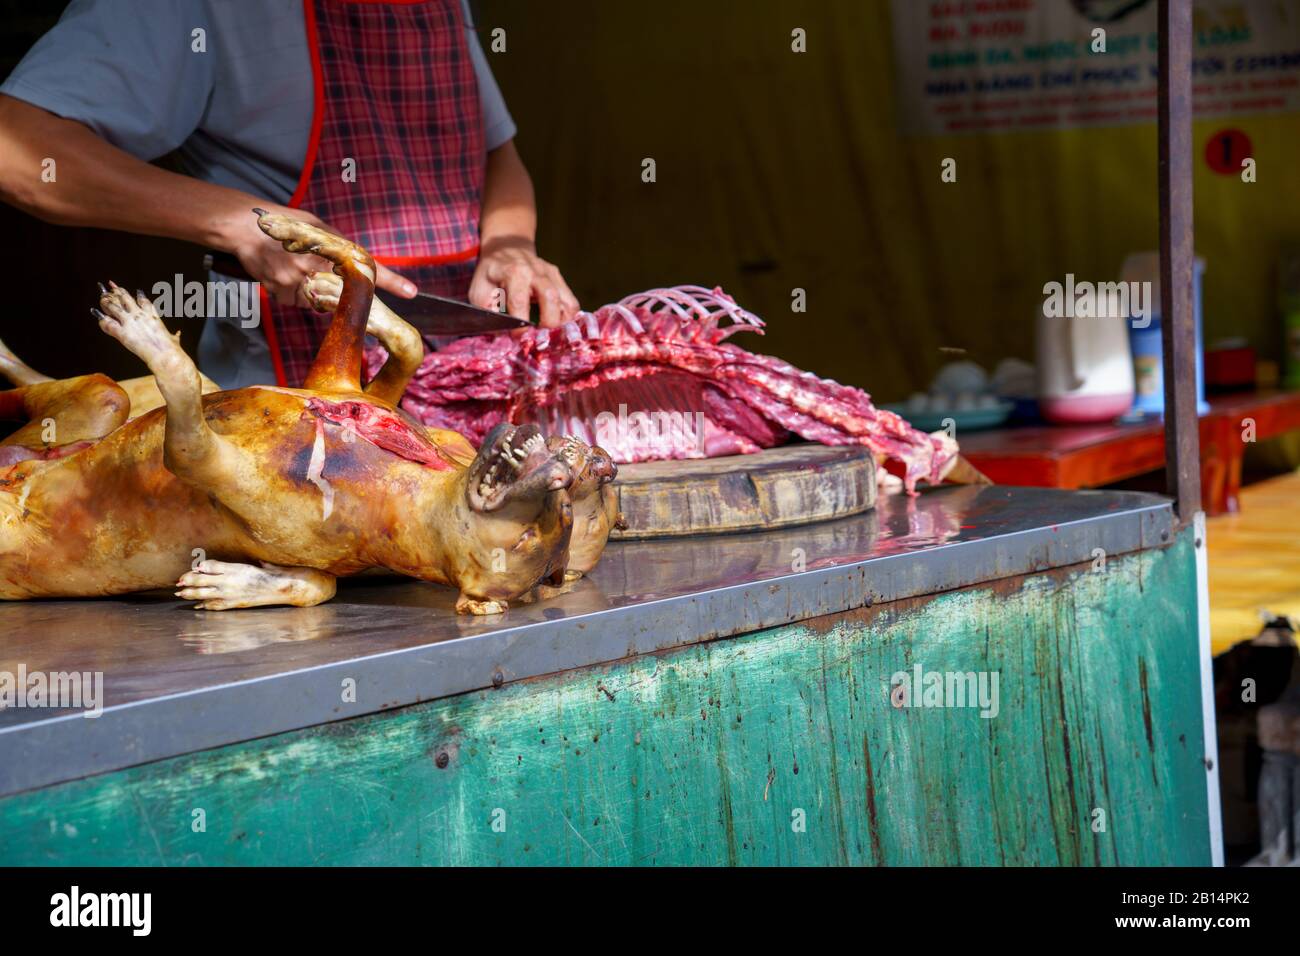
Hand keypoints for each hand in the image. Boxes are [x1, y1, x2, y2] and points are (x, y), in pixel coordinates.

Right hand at [225, 203, 416, 306]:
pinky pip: (299, 301)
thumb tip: (360, 265)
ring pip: (319, 300)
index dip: (391, 281)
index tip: (411, 291)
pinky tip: (284, 274)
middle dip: (343, 293)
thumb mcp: (318, 227)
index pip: (367, 267)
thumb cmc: (286, 224)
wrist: (245, 228)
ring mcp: (299, 283)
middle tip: (323, 277)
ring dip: (315, 291)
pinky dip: (295, 292)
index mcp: (330, 248)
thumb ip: (339, 247)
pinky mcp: (284, 293)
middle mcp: (317, 268)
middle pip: (343, 294)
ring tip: (295, 267)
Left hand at [469, 236, 578, 327]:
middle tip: (537, 335)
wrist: (506, 248)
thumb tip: (499, 330)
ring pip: (567, 302)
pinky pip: (571, 302)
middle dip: (547, 322)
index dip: (519, 324)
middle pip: (551, 298)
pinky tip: (553, 322)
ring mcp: (551, 274)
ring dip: (560, 322)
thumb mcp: (480, 288)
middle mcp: (535, 271)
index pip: (519, 300)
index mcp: (514, 272)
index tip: (517, 336)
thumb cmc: (491, 273)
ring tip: (546, 331)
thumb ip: (486, 309)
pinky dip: (566, 317)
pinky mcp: (559, 279)